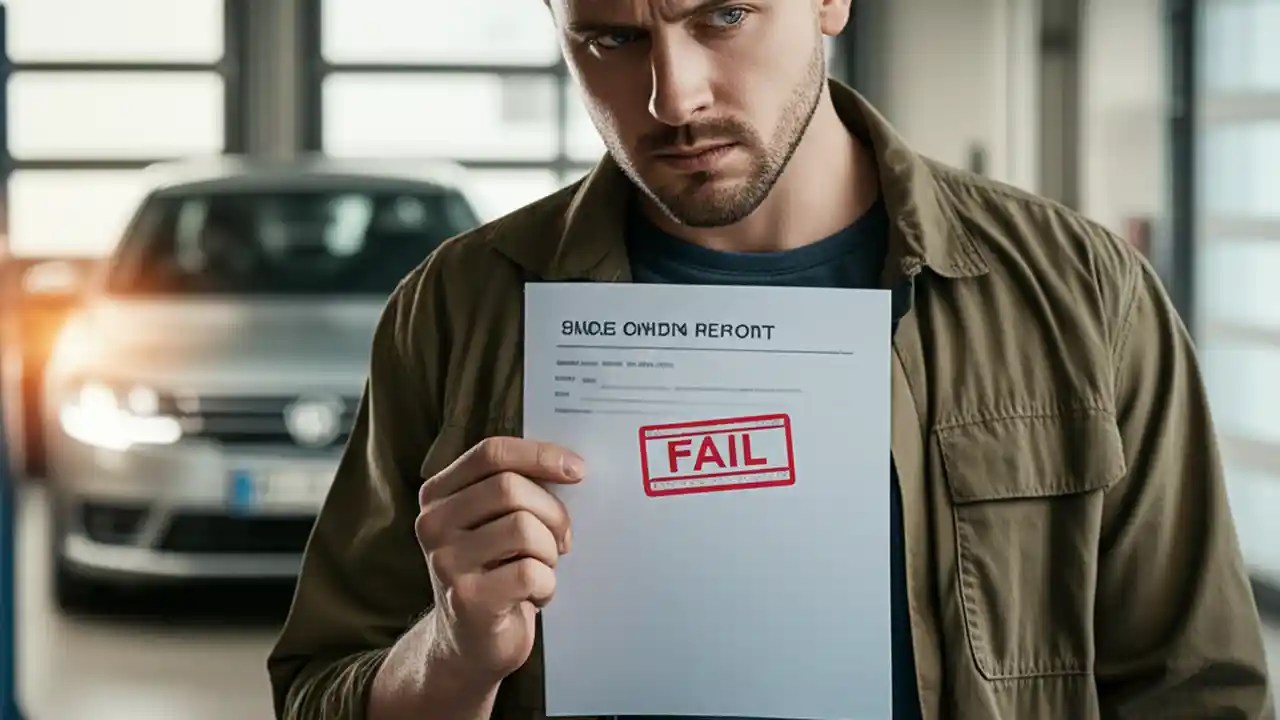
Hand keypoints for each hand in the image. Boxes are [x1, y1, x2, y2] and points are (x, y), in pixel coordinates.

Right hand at [416, 436, 583, 683]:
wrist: (468, 644)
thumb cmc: (494, 572)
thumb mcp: (494, 522)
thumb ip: (516, 489)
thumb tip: (570, 466)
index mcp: (438, 495)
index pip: (491, 453)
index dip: (539, 454)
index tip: (577, 469)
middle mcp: (433, 524)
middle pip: (510, 488)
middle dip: (552, 512)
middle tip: (562, 539)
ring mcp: (445, 562)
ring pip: (523, 528)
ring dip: (549, 551)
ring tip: (541, 569)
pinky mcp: (467, 599)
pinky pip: (530, 572)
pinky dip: (546, 583)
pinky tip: (535, 595)